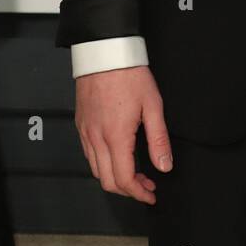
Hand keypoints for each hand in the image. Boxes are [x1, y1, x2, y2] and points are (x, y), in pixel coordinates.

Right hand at [75, 65, 171, 204]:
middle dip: (128, 190)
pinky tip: (117, 156)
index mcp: (116, 136)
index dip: (139, 193)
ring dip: (115, 178)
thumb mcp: (153, 104)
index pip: (124, 179)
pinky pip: (88, 155)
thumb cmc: (129, 74)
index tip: (151, 193)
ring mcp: (85, 132)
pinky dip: (103, 164)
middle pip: (107, 181)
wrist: (104, 51)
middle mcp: (96, 138)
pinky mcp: (81, 125)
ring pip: (95, 170)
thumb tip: (164, 166)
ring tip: (135, 172)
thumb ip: (159, 139)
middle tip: (147, 186)